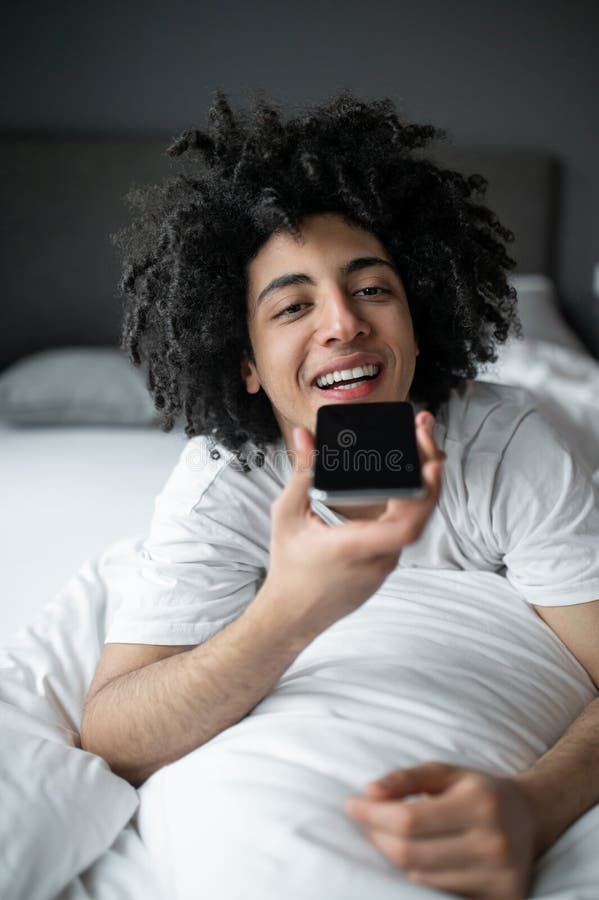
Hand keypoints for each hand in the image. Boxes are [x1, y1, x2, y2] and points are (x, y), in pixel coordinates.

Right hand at [258, 412, 445, 639]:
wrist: (294, 613)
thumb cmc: (289, 566)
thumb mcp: (288, 515)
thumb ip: (302, 473)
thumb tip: (305, 436)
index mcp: (354, 546)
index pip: (405, 525)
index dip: (424, 495)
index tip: (431, 465)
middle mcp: (378, 557)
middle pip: (420, 513)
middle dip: (429, 468)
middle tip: (423, 430)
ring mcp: (386, 563)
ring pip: (417, 519)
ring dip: (423, 482)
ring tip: (421, 442)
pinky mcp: (387, 562)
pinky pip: (407, 527)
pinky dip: (413, 498)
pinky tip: (413, 472)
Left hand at [344, 762, 535, 899]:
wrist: (529, 818)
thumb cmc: (477, 790)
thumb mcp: (445, 772)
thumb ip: (406, 778)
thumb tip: (369, 792)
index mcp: (480, 804)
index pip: (409, 820)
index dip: (372, 815)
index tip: (351, 806)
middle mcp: (494, 844)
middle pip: (410, 854)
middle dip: (377, 837)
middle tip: (365, 822)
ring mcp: (500, 880)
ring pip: (421, 878)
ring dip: (397, 858)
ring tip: (398, 837)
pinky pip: (440, 896)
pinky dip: (421, 878)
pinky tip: (420, 860)